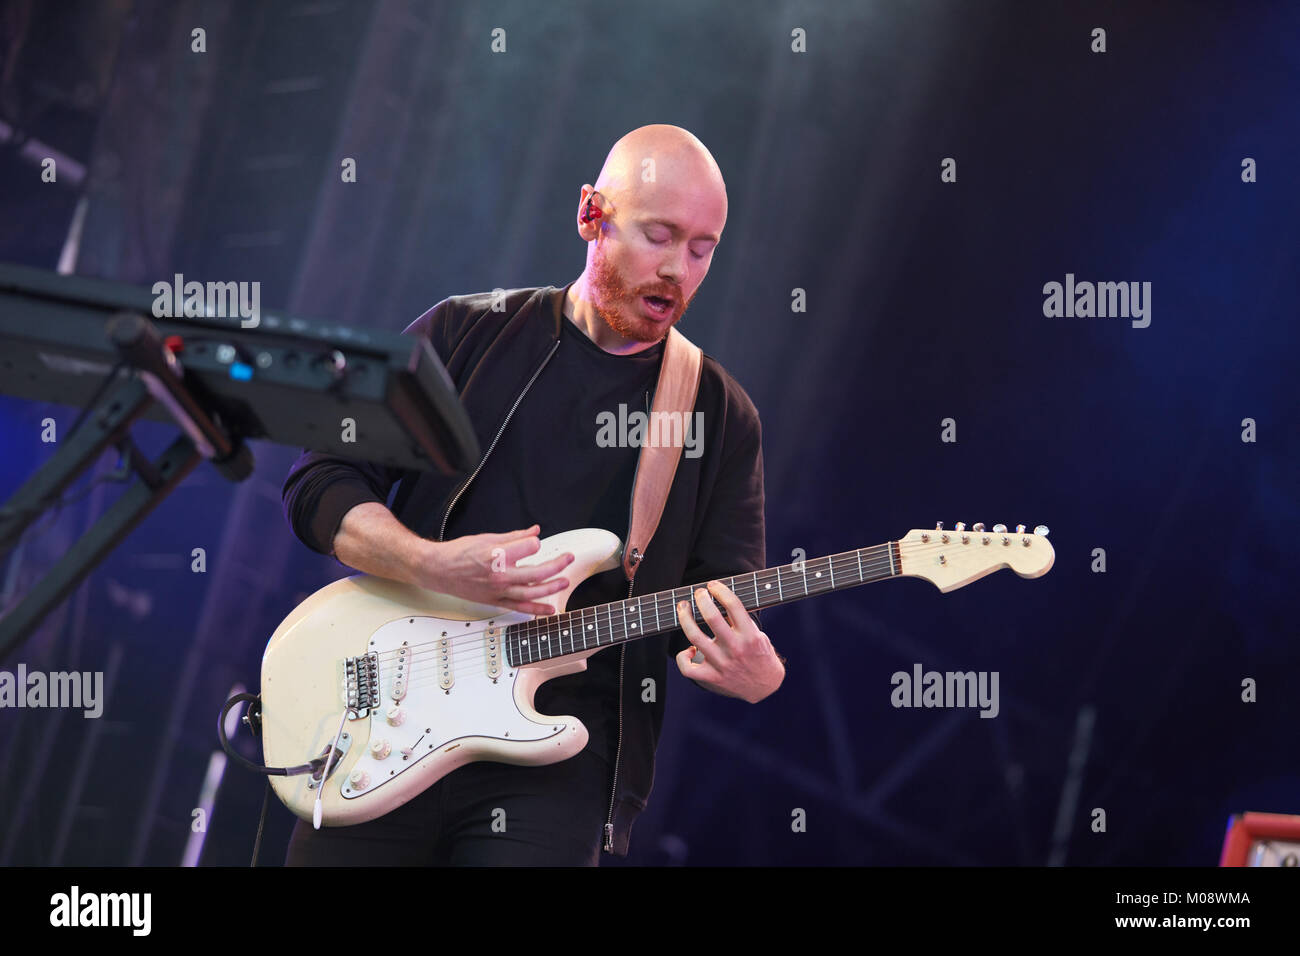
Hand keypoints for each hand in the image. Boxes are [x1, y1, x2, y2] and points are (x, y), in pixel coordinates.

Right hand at [416, 524, 572, 615]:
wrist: (438, 570)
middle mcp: (498, 575)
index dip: (534, 544)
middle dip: (556, 565)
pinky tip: (550, 609)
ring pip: (531, 592)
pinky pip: (520, 607)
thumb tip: (535, 531)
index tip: (536, 542)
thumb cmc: (459, 553)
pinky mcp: (495, 601)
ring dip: (552, 587)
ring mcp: (497, 591)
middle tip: (568, 558)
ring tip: (565, 581)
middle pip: (535, 573)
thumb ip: (515, 537)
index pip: (528, 548)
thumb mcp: (487, 538)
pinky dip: (536, 609)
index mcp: (496, 555)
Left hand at [674, 580, 784, 702]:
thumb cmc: (760, 656)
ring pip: (695, 637)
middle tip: (698, 592)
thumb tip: (720, 599)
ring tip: (683, 608)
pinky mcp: (712, 678)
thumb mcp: (758, 635)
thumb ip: (741, 621)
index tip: (713, 585)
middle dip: (702, 599)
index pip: (734, 605)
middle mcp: (735, 649)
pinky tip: (687, 650)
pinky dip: (683, 657)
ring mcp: (722, 665)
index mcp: (750, 636)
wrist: (764, 687)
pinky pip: (688, 668)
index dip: (720, 590)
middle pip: (712, 618)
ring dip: (685, 618)